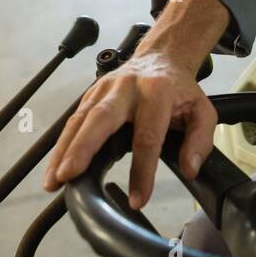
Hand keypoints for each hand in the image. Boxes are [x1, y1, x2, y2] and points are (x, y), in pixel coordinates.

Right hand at [42, 51, 216, 208]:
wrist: (161, 57)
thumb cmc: (180, 90)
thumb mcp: (202, 111)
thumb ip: (200, 141)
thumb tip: (189, 169)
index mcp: (157, 92)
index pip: (147, 136)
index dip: (142, 171)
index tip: (137, 199)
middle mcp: (126, 88)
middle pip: (101, 118)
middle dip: (83, 148)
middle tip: (68, 176)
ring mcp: (104, 88)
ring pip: (80, 118)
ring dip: (64, 150)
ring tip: (53, 180)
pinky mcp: (91, 94)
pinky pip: (73, 119)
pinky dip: (61, 145)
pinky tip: (54, 168)